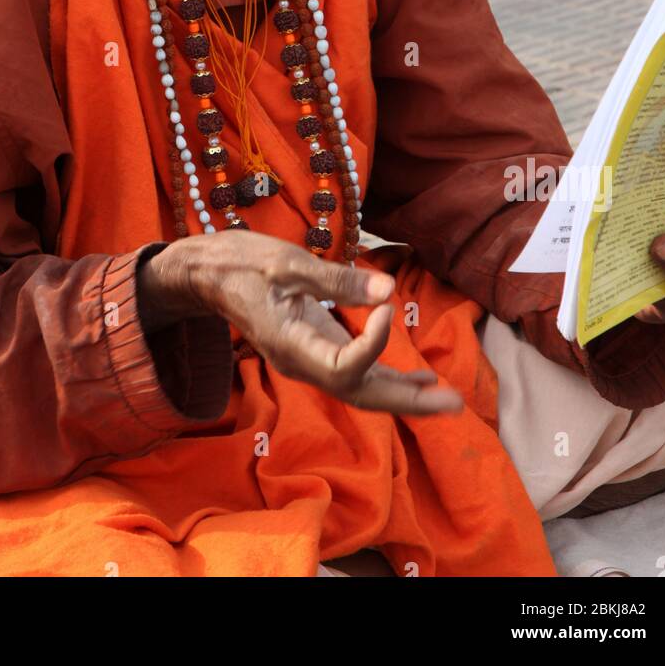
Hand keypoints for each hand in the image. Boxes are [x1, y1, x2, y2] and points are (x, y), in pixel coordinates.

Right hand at [144, 231, 463, 417]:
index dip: (375, 343)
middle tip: (454, 403)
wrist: (210, 274)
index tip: (388, 303)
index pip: (344, 368)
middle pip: (361, 394)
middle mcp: (303, 363)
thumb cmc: (242, 263)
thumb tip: (388, 289)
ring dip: (405, 395)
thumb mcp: (286, 262)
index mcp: (291, 346)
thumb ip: (337, 279)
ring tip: (449, 397)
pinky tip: (420, 379)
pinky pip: (357, 373)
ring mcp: (310, 359)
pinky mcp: (318, 348)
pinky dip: (389, 377)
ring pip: (362, 389)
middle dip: (408, 402)